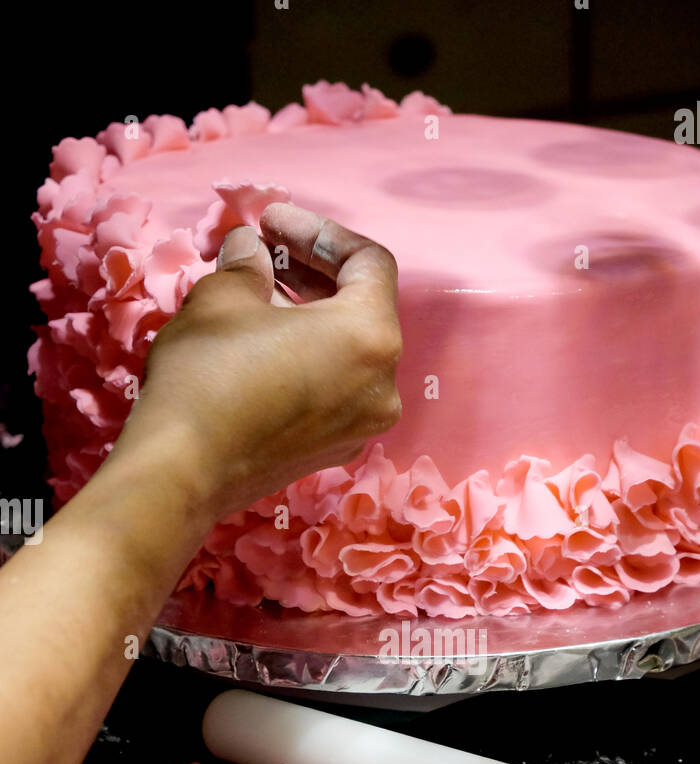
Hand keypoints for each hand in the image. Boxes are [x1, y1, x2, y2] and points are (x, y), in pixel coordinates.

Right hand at [119, 203, 402, 520]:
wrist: (183, 473)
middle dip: (314, 272)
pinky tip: (264, 345)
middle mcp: (383, 385)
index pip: (368, 262)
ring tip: (259, 294)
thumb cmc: (207, 375)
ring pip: (348, 352)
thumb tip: (253, 249)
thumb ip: (250, 264)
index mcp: (370, 337)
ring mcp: (362, 425)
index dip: (318, 231)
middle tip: (265, 251)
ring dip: (310, 315)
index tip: (271, 221)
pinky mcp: (333, 450)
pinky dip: (309, 359)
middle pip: (362, 308)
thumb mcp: (222, 297)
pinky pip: (334, 389)